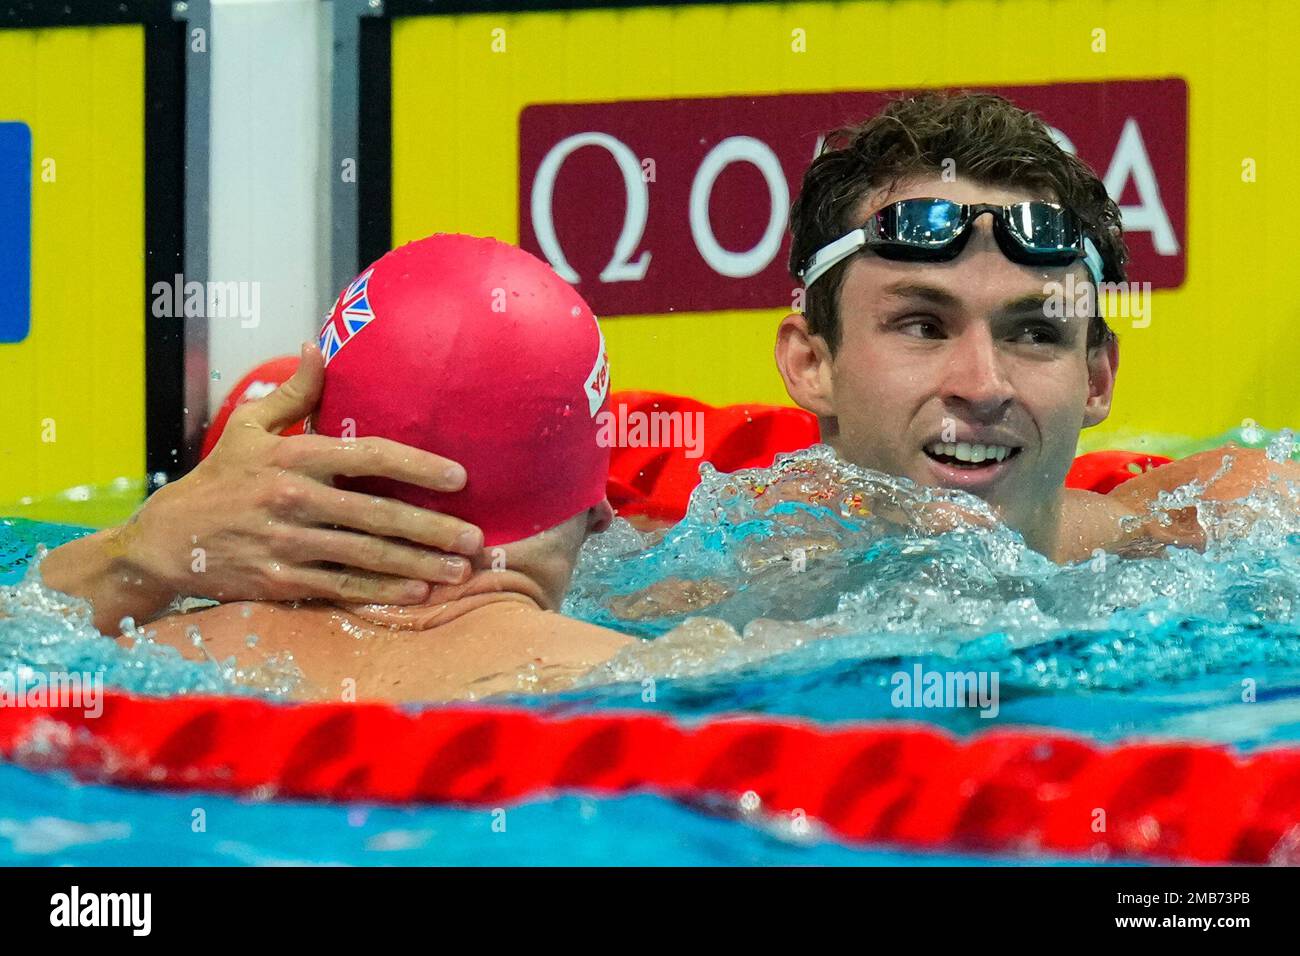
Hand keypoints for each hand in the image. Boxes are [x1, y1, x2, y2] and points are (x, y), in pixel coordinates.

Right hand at [117, 341, 483, 607]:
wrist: (165, 541)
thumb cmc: (217, 478)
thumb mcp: (247, 427)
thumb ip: (293, 393)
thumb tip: (320, 346)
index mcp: (294, 456)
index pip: (369, 456)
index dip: (418, 466)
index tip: (459, 477)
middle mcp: (293, 499)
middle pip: (379, 514)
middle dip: (433, 528)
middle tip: (476, 539)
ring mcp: (288, 543)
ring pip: (368, 555)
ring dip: (418, 564)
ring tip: (459, 570)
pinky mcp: (280, 580)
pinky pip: (342, 585)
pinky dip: (382, 589)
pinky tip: (417, 591)